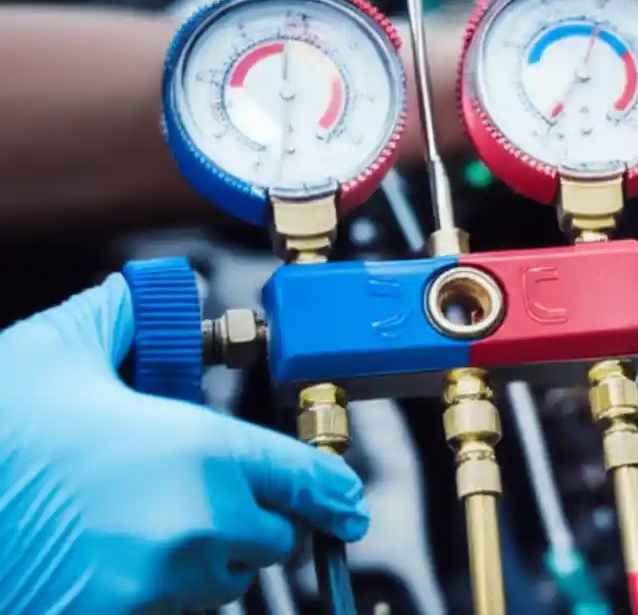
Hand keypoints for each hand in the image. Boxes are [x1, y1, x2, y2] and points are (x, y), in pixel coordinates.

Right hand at [0, 276, 368, 613]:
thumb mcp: (54, 354)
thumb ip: (119, 315)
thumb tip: (145, 291)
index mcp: (200, 453)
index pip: (305, 480)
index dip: (331, 491)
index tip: (347, 505)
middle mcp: (198, 525)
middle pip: (272, 536)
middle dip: (252, 518)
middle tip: (205, 494)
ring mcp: (161, 586)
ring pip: (226, 580)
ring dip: (210, 558)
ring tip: (146, 524)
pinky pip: (175, 609)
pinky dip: (164, 590)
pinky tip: (117, 558)